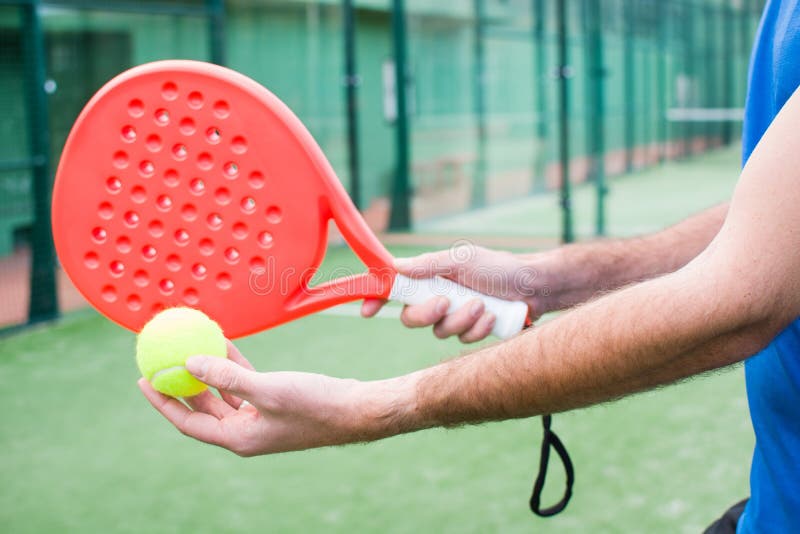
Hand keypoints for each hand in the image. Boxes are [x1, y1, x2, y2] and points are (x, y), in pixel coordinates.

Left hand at [138, 341, 377, 455]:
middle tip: (162, 361)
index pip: (188, 422)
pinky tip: (223, 343)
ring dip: (207, 371)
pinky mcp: (274, 402)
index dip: (163, 401)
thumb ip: (227, 378)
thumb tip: (190, 362)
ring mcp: (260, 417)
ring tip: (189, 346)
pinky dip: (232, 366)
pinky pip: (243, 383)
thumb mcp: (268, 390)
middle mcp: (245, 431)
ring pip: (222, 393)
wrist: (355, 410)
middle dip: (180, 385)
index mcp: (239, 438)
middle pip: (202, 408)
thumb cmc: (315, 406)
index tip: (143, 379)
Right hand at [362, 245, 544, 341]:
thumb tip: (396, 266)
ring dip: (461, 319)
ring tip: (482, 304)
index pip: (396, 290)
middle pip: (411, 318)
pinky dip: (477, 328)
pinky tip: (491, 316)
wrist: (533, 287)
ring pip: (438, 331)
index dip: (377, 300)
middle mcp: (438, 299)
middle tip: (446, 302)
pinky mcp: (471, 333)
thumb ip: (429, 264)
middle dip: (427, 313)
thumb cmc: (498, 267)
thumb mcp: (462, 259)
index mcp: (431, 279)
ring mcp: (454, 318)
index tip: (367, 310)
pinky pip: (462, 340)